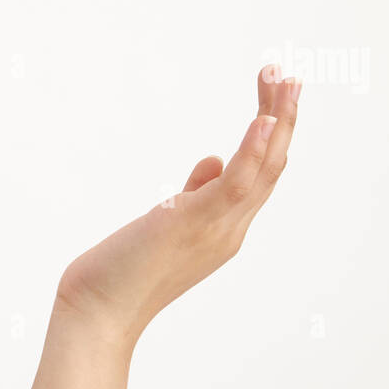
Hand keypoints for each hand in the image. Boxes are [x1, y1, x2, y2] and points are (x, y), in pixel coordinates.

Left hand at [56, 64, 299, 347]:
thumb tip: (213, 160)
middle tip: (291, 74)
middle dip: (284, 117)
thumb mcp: (164, 225)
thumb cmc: (122, 272)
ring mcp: (217, 228)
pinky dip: (251, 150)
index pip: (260, 176)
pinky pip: (235, 184)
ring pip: (263, 168)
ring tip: (284, 78)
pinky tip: (263, 118)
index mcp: (225, 228)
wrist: (97, 314)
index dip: (273, 134)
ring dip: (277, 119)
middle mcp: (230, 229)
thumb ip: (192, 194)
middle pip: (272, 166)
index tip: (275, 94)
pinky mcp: (193, 224)